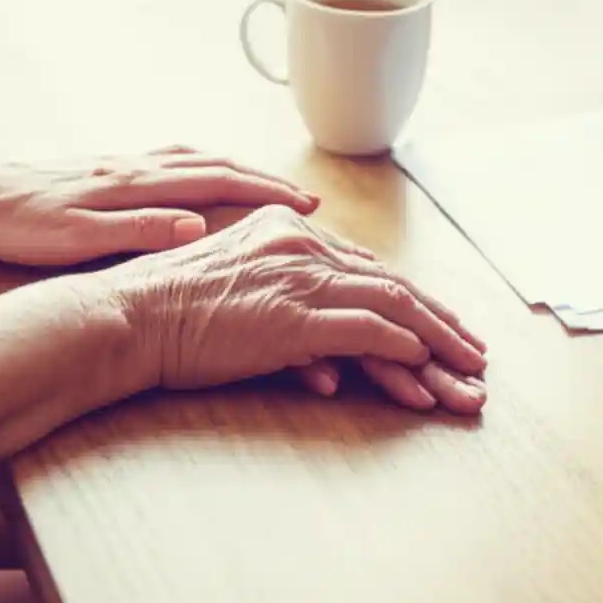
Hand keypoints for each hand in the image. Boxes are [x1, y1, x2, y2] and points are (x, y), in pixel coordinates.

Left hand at [0, 146, 318, 265]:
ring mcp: (123, 164)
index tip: (307, 206)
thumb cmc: (17, 225)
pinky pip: (172, 161)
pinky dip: (204, 167)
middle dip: (265, 181)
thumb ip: (137, 232)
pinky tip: (206, 179)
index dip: (266, 193)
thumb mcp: (75, 239)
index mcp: (135, 185)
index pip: (217, 182)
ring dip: (239, 171)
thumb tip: (196, 224)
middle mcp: (135, 166)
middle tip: (308, 201)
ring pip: (196, 159)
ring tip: (270, 190)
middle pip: (217, 164)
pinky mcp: (107, 169)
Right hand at [82, 205, 487, 413]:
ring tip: (467, 370)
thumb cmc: (168, 310)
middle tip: (475, 352)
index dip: (411, 300)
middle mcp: (301, 246)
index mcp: (287, 232)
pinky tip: (424, 365)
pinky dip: (400, 346)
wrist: (127, 315)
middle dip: (440, 322)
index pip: (365, 268)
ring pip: (391, 304)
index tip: (442, 326)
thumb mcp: (232, 288)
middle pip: (390, 284)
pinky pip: (365, 328)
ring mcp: (298, 278)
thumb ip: (282, 301)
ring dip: (436, 340)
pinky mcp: (292, 314)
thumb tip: (326, 361)